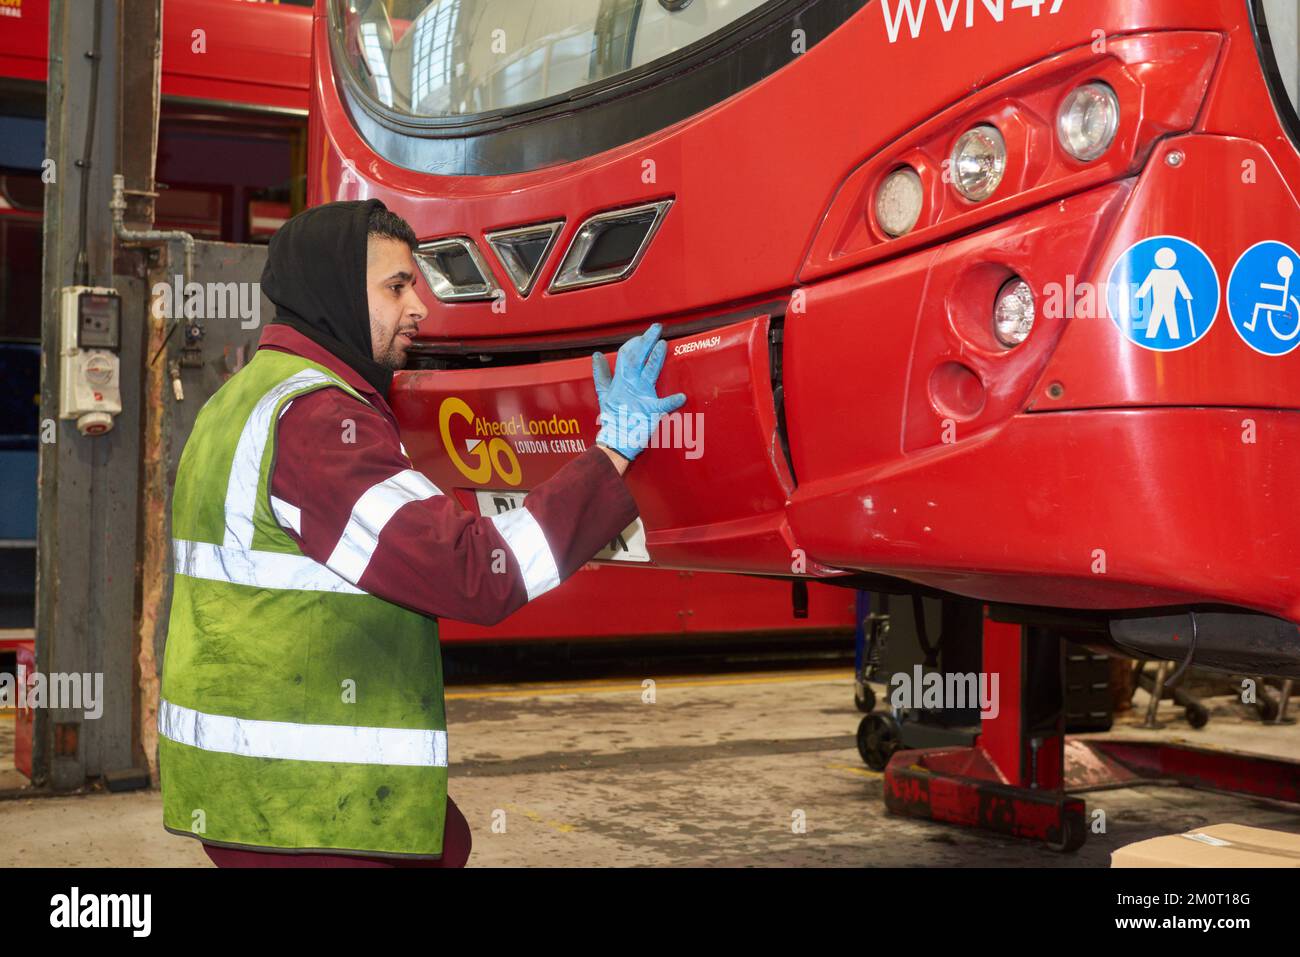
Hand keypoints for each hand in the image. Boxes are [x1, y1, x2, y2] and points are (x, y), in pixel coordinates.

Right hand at [592, 323, 686, 461]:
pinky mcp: (651, 411)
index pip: (626, 355)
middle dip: (647, 341)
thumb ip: (601, 374)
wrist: (616, 440)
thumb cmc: (613, 419)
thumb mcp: (603, 394)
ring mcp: (641, 396)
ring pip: (650, 371)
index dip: (635, 343)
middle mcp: (630, 385)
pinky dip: (673, 401)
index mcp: (620, 381)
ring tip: (663, 344)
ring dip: (657, 357)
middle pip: (638, 357)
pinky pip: (663, 405)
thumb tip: (597, 356)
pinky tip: (682, 396)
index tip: (642, 335)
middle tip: (656, 327)